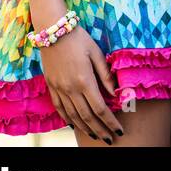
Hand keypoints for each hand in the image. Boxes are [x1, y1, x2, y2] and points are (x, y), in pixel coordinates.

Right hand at [38, 26, 123, 143]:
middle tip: (110, 139)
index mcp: (84, 80)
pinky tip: (75, 125)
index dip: (110, 121)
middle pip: (87, 116)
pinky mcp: (51, 87)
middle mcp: (70, 88)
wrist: (53, 31)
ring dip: (85, 128)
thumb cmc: (79, 39)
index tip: (119, 130)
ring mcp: (58, 89)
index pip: (100, 108)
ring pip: (72, 116)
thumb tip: (116, 93)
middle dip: (100, 130)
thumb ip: (106, 75)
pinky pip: (59, 108)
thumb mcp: (97, 54)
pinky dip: (68, 119)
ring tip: (96, 135)